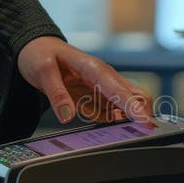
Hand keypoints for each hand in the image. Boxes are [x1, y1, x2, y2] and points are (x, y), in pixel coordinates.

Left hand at [17, 36, 153, 123]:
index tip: (147, 123)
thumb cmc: (42, 53)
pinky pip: (110, 112)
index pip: (120, 90)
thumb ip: (56, 94)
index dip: (135, 108)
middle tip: (136, 131)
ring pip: (125, 106)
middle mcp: (104, 77)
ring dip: (126, 121)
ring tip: (117, 134)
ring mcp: (102, 87)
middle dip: (141, 113)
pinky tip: (105, 129)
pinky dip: (111, 123)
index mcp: (94, 69)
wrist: (36, 48)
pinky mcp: (95, 96)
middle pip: (136, 95)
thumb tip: (67, 116)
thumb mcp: (43, 71)